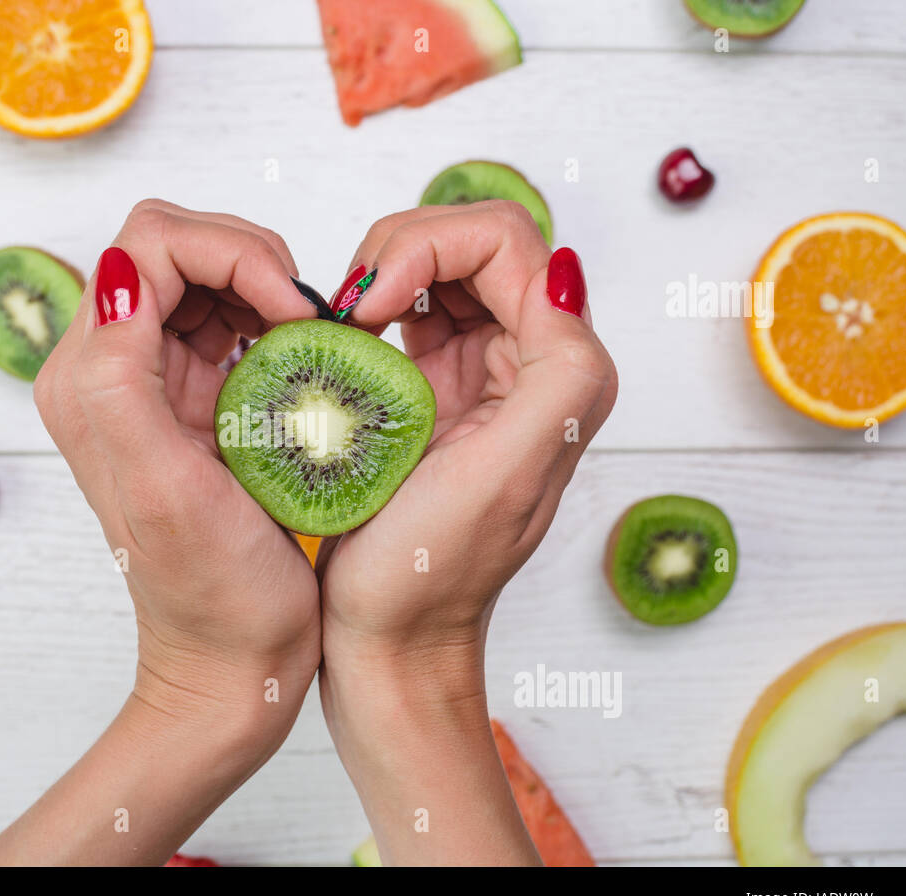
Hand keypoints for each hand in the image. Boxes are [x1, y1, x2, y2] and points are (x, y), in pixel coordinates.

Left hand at [0, 201, 320, 864]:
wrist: (234, 658)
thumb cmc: (212, 593)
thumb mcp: (164, 488)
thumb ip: (120, 376)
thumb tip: (116, 269)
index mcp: (89, 377)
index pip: (150, 243)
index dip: (230, 253)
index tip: (293, 309)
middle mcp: (108, 369)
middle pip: (178, 247)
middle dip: (251, 261)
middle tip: (309, 320)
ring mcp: (152, 380)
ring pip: (209, 275)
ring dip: (267, 289)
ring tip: (313, 342)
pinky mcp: (192, 398)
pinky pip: (232, 319)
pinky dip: (275, 320)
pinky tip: (304, 360)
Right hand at [317, 202, 617, 864]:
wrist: (389, 644)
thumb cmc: (427, 578)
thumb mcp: (502, 477)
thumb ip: (558, 370)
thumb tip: (565, 267)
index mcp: (561, 372)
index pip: (505, 241)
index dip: (428, 247)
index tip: (369, 307)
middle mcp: (531, 364)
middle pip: (473, 241)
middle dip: (403, 251)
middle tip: (349, 310)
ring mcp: (482, 375)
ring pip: (440, 267)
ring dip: (384, 275)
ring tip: (340, 327)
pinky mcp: (437, 392)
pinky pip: (411, 312)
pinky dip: (369, 308)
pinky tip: (341, 345)